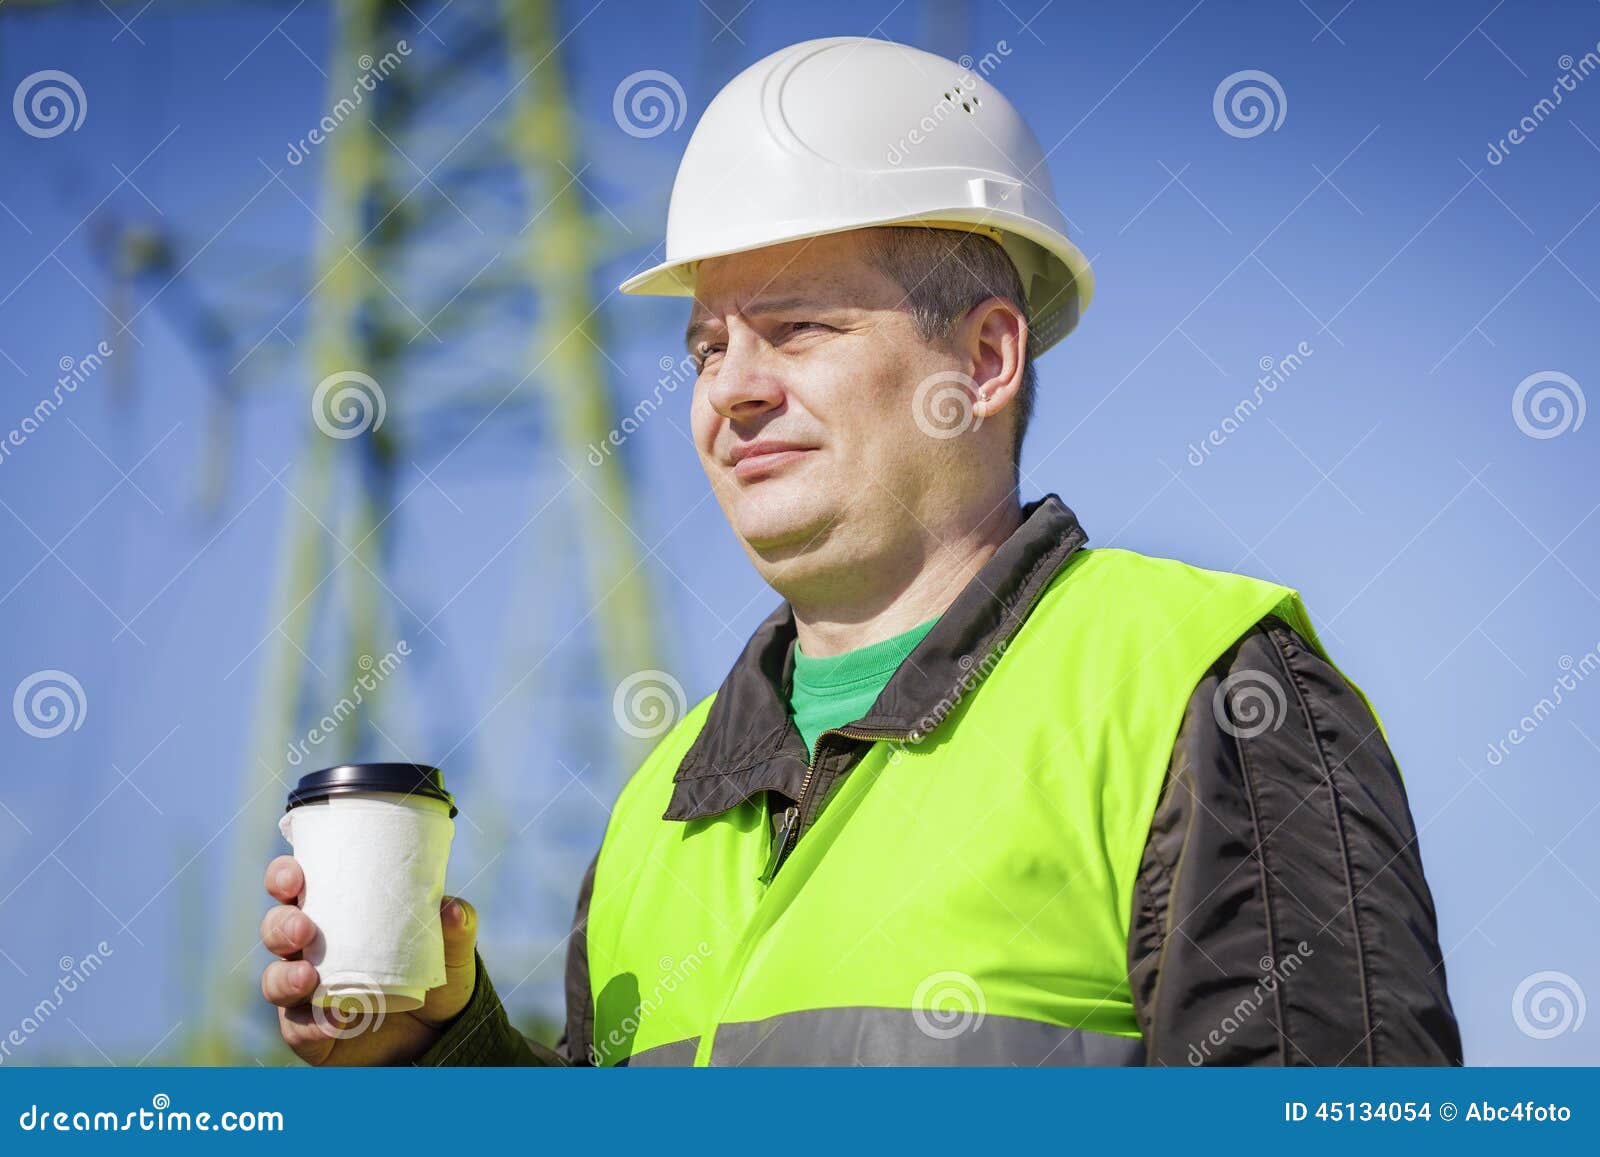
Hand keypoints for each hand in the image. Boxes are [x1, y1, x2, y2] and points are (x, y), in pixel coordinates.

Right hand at [260, 855, 477, 1065]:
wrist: (440, 1033)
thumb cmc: (436, 972)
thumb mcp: (452, 947)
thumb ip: (457, 926)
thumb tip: (453, 909)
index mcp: (336, 914)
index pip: (294, 887)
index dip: (284, 877)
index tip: (296, 877)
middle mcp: (311, 951)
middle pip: (275, 930)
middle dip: (280, 926)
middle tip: (303, 928)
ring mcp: (306, 993)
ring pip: (274, 981)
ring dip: (284, 977)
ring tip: (309, 978)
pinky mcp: (310, 1033)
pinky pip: (296, 1029)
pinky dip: (310, 1026)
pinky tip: (332, 1022)